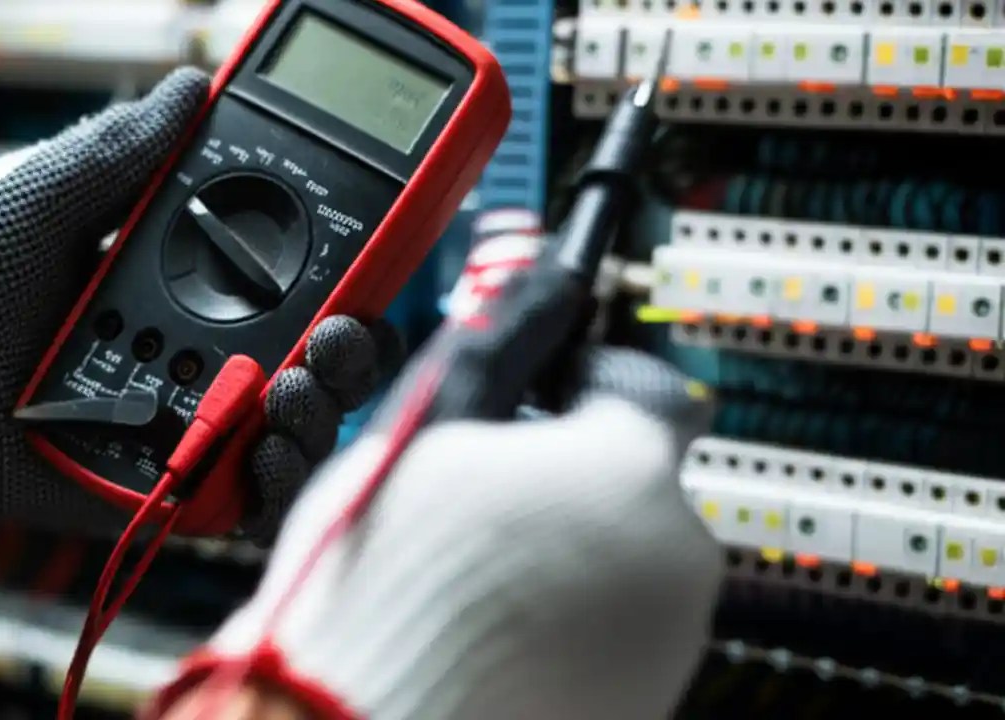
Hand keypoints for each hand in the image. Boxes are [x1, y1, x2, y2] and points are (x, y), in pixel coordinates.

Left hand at [0, 67, 384, 538]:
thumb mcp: (46, 192)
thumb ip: (124, 147)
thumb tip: (191, 87)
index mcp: (177, 286)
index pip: (292, 283)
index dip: (346, 278)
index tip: (371, 264)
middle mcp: (191, 356)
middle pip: (311, 362)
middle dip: (350, 353)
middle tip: (336, 337)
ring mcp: (179, 425)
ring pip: (292, 432)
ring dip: (321, 416)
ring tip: (292, 396)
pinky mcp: (155, 489)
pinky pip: (238, 501)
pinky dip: (272, 489)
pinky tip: (270, 459)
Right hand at [148, 346, 723, 719]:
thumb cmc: (384, 584)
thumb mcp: (431, 425)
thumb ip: (502, 338)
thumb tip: (536, 279)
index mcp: (628, 466)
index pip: (642, 381)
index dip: (578, 382)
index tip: (531, 400)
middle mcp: (674, 550)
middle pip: (632, 472)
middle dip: (565, 469)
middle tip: (479, 494)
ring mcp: (668, 631)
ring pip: (625, 548)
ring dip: (568, 540)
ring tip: (477, 567)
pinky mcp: (648, 688)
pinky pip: (619, 619)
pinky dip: (572, 608)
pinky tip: (497, 616)